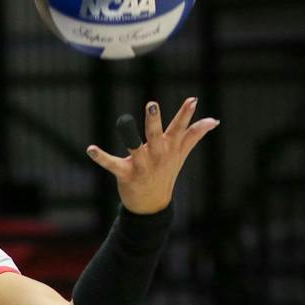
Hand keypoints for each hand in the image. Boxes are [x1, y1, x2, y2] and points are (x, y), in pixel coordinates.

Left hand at [87, 98, 218, 214]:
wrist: (152, 205)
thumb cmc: (165, 172)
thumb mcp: (181, 154)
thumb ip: (195, 135)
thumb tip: (214, 120)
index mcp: (169, 147)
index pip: (180, 129)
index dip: (186, 115)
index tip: (192, 100)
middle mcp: (157, 155)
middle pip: (157, 136)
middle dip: (154, 122)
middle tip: (152, 105)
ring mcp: (142, 165)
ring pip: (136, 148)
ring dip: (130, 136)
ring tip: (124, 120)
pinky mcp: (126, 174)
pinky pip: (112, 165)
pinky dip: (101, 157)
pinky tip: (90, 149)